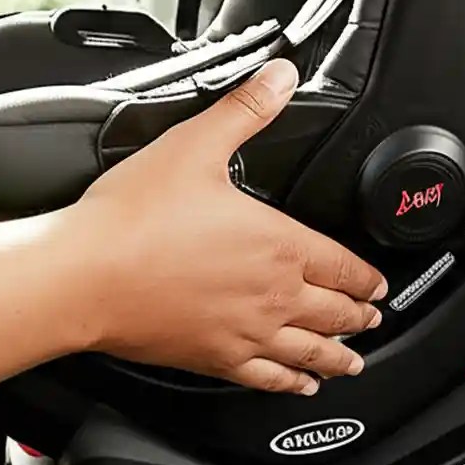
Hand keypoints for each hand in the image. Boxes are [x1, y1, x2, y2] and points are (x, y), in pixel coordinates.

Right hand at [65, 59, 385, 394]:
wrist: (85, 278)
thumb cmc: (133, 220)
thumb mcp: (195, 146)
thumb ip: (244, 110)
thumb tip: (279, 77)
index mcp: (278, 245)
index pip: (342, 265)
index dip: (367, 275)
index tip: (378, 282)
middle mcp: (272, 297)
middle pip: (335, 313)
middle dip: (360, 316)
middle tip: (373, 318)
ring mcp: (244, 334)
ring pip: (310, 352)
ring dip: (339, 356)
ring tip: (353, 360)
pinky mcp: (213, 359)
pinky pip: (268, 379)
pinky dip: (292, 384)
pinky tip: (298, 386)